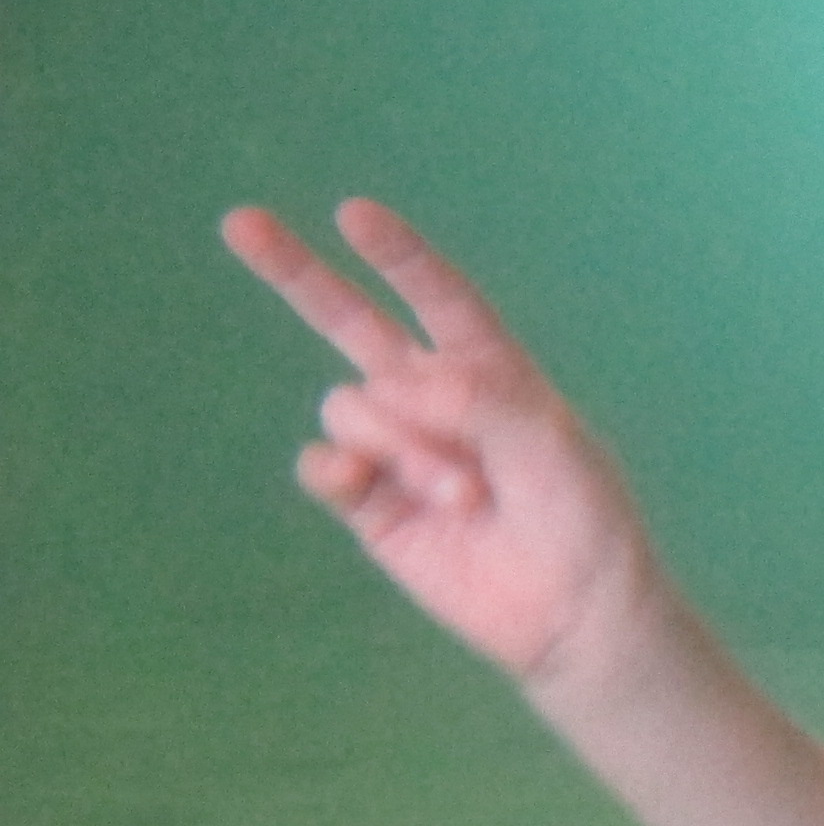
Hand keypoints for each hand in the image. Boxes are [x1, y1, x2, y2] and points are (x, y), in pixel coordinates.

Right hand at [223, 198, 665, 684]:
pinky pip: (324, 463)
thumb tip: (390, 381)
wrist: (572, 611)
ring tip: (463, 494)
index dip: (400, 257)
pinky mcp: (371, 504)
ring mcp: (398, 451)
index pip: (441, 300)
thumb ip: (475, 395)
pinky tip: (364, 481)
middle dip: (300, 275)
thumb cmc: (582, 518)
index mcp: (492, 372)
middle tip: (241, 223)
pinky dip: (339, 466)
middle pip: (355, 325)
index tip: (356, 214)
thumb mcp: (548, 440)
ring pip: (350, 405)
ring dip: (400, 443)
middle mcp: (436, 402)